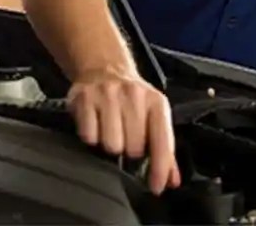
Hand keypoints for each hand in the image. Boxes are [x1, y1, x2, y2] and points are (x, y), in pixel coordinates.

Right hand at [67, 67, 180, 194]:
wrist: (105, 67)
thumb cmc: (132, 98)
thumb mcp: (153, 116)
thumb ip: (164, 149)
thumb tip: (171, 181)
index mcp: (156, 102)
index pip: (162, 141)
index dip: (160, 168)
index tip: (156, 188)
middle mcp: (134, 96)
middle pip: (134, 147)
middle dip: (130, 152)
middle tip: (126, 140)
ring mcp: (108, 95)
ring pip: (111, 144)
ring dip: (110, 145)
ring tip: (111, 133)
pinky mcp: (84, 98)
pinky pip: (88, 135)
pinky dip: (91, 137)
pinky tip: (95, 126)